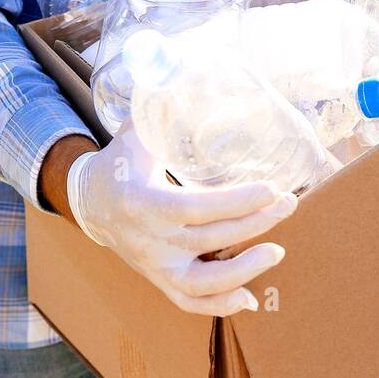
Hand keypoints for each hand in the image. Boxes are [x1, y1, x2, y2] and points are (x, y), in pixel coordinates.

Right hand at [65, 120, 295, 315]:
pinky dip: (219, 307)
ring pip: (201, 283)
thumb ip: (162, 106)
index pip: (196, 208)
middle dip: (255, 224)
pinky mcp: (158, 280)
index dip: (237, 203)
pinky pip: (189, 303)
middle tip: (289, 204)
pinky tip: (250, 298)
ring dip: (243, 271)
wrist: (88, 202)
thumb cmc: (121, 162)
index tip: (272, 189)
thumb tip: (187, 70)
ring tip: (278, 251)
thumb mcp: (137, 131)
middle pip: (209, 240)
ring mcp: (153, 266)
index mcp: (143, 202)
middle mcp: (149, 241)